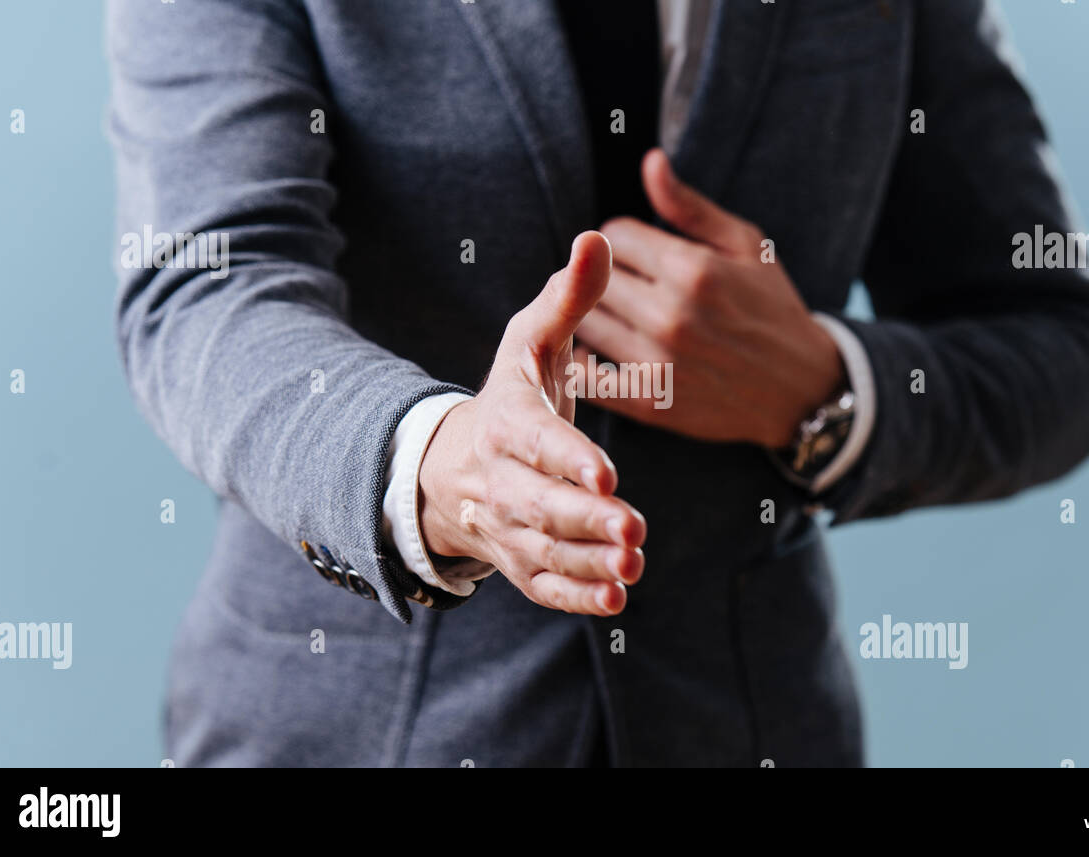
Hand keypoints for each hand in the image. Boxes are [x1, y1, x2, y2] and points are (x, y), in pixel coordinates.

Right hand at [419, 232, 646, 615]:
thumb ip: (568, 297)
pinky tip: (616, 601)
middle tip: (632, 529)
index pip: (536, 442)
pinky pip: (543, 585)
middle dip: (584, 519)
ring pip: (544, 550)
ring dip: (587, 562)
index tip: (606, 473)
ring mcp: (507, 525)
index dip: (567, 459)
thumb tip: (598, 236)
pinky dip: (575, 598)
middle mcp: (500, 479)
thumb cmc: (510, 395)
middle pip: (540, 505)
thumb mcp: (530, 341)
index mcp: (507, 421)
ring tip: (632, 566)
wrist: (456, 465)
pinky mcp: (520, 561)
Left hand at [574, 149, 843, 448]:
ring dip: (593, 315)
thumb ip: (689, 207)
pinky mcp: (648, 402)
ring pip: (584, 321)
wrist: (801, 389)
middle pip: (592, 277)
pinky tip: (604, 353)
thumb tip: (649, 162)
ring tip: (620, 317)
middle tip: (628, 285)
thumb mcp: (746, 246)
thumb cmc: (772, 309)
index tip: (640, 252)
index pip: (612, 236)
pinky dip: (584, 361)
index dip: (624, 239)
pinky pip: (586, 376)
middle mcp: (671, 316)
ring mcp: (657, 362)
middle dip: (604, 275)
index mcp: (694, 270)